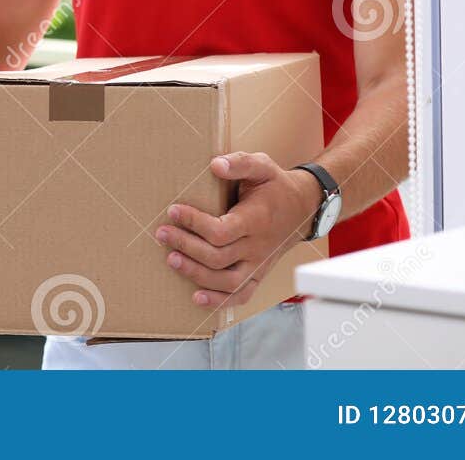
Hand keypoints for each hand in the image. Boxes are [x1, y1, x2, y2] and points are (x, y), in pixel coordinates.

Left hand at [153, 152, 324, 309]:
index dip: (194, 223)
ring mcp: (259, 264)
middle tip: (162, 233)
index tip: (173, 211)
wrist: (303, 208)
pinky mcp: (258, 274)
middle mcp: (258, 247)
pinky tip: (197, 298)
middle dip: (186, 246)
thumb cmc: (276, 186)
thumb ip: (240, 163)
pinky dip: (219, 301)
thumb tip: (215, 164)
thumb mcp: (262, 166)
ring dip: (196, 274)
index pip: (221, 231)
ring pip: (227, 281)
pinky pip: (241, 294)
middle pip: (218, 257)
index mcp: (256, 220)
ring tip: (171, 260)